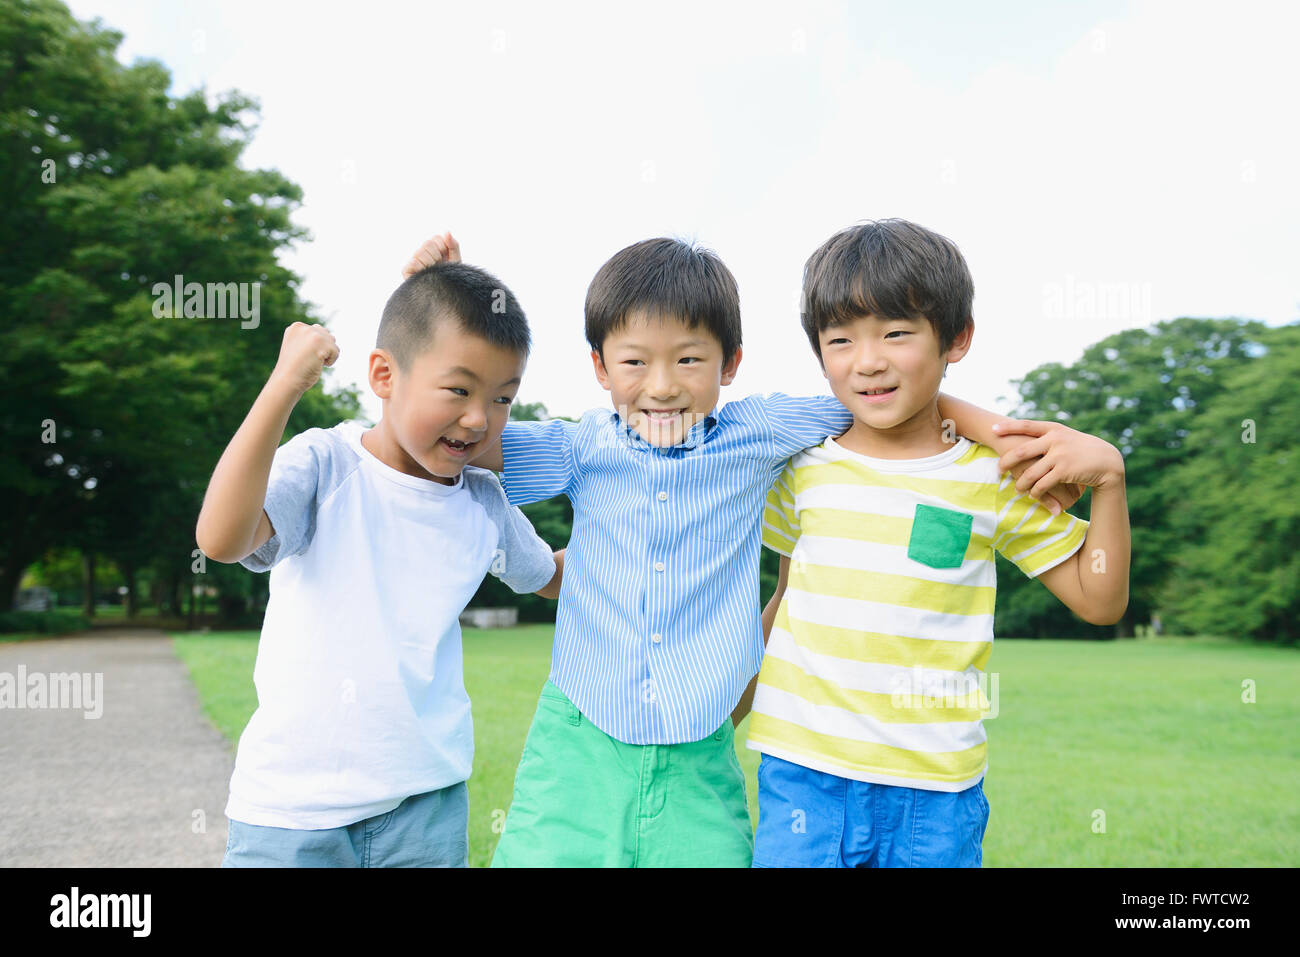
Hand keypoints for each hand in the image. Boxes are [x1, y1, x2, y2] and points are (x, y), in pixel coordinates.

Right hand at [270, 322, 339, 395]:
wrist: (286, 381)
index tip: (302, 356)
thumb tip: (331, 337)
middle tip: (308, 359)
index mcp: (296, 327)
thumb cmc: (294, 368)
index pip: (318, 332)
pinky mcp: (320, 342)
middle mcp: (304, 327)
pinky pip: (336, 352)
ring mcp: (312, 333)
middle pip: (327, 335)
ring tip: (312, 361)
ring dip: (327, 354)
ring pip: (332, 342)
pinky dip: (330, 361)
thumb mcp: (299, 348)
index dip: (315, 347)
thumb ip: (311, 339)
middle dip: (323, 349)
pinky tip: (317, 364)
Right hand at [401, 231, 460, 277]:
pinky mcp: (406, 271)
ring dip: (430, 264)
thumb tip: (447, 231)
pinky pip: (413, 263)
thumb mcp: (455, 261)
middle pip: (428, 244)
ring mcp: (413, 261)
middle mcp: (421, 253)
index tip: (445, 259)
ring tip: (433, 273)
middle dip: (437, 256)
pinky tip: (425, 275)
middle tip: (439, 267)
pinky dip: (421, 269)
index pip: (436, 238)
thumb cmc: (450, 278)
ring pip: (420, 252)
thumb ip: (453, 245)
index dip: (443, 248)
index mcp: (433, 249)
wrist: (447, 295)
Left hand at [993, 419, 1124, 508]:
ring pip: (1030, 473)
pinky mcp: (1064, 471)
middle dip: (1006, 463)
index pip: (1026, 425)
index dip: (1008, 427)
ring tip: (1017, 489)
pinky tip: (1033, 495)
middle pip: (1021, 452)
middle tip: (998, 471)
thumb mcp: (1068, 437)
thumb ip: (1050, 436)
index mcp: (1054, 429)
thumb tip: (1028, 436)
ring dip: (1021, 484)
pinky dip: (1035, 491)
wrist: (1108, 461)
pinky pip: (1042, 484)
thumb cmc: (1085, 450)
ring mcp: (1059, 455)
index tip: (993, 430)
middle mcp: (1055, 439)